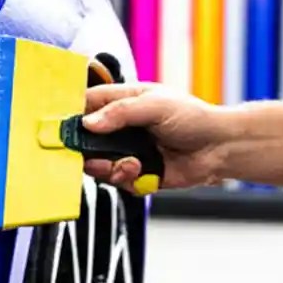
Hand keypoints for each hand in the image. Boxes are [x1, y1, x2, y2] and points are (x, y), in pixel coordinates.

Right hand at [81, 82, 229, 192]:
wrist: (219, 148)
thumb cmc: (194, 118)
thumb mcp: (155, 105)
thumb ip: (120, 112)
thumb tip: (88, 123)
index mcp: (122, 102)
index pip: (86, 104)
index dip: (71, 114)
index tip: (63, 126)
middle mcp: (120, 128)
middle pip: (85, 139)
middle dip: (85, 149)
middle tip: (91, 154)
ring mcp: (126, 151)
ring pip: (97, 163)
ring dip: (108, 166)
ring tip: (128, 163)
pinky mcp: (135, 173)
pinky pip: (116, 180)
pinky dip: (126, 178)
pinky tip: (141, 169)